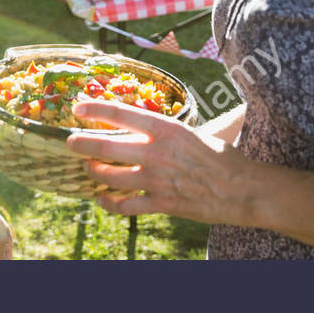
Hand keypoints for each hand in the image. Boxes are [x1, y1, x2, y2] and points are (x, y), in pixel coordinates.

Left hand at [65, 100, 253, 224]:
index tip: (79, 107)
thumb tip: (144, 127)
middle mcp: (156, 152)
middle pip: (106, 146)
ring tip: (88, 168)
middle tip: (70, 141)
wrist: (242, 189)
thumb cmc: (221, 157)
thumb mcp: (192, 133)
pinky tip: (102, 198)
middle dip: (82, 143)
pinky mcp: (161, 203)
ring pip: (110, 177)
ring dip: (94, 172)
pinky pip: (124, 205)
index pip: (122, 113)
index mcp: (166, 128)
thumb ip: (165, 132)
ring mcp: (156, 180)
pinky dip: (109, 203)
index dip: (95, 109)